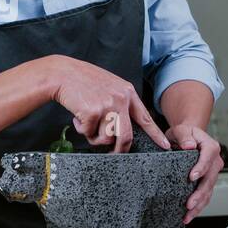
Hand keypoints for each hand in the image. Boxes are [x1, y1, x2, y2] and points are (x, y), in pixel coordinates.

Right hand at [46, 56, 169, 153]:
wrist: (62, 73)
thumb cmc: (83, 81)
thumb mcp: (108, 86)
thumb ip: (119, 102)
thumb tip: (121, 128)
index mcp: (127, 92)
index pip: (145, 118)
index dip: (156, 134)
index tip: (165, 145)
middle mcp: (120, 99)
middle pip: (127, 136)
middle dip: (120, 150)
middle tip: (114, 154)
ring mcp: (107, 106)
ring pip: (106, 138)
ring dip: (94, 136)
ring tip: (86, 123)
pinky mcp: (92, 112)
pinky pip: (89, 133)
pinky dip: (82, 129)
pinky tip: (77, 117)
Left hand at [167, 123, 222, 222]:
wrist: (188, 138)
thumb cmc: (184, 134)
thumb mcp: (181, 130)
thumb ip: (184, 135)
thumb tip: (189, 145)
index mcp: (210, 147)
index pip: (209, 157)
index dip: (201, 168)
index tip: (192, 177)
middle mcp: (214, 162)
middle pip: (210, 179)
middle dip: (200, 193)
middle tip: (189, 204)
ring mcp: (212, 174)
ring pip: (208, 191)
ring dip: (199, 205)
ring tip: (187, 215)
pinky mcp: (207, 183)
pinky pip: (205, 196)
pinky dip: (198, 207)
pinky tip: (188, 216)